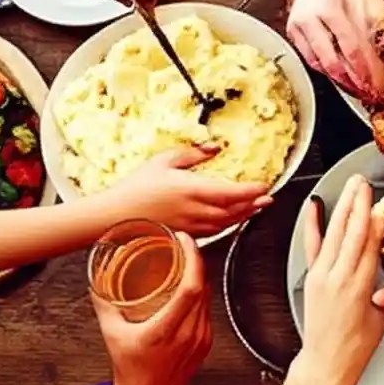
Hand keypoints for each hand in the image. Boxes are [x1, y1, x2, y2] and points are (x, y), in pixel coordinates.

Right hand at [92, 233, 211, 384]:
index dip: (193, 259)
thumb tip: (96, 281)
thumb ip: (103, 304)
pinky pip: (208, 310)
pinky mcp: (205, 343)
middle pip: (202, 286)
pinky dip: (200, 294)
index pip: (191, 288)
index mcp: (166, 330)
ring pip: (207, 297)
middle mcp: (188, 334)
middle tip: (185, 245)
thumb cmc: (131, 371)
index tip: (186, 243)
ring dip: (199, 276)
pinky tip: (192, 286)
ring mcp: (200, 339)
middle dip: (196, 260)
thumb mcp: (111, 333)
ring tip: (188, 260)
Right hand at [100, 144, 271, 236]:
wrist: (117, 216)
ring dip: (244, 215)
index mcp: (192, 189)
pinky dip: (228, 224)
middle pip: (234, 210)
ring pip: (226, 223)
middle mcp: (195, 210)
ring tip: (256, 207)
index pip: (231, 192)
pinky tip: (232, 218)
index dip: (251, 190)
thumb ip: (193, 154)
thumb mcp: (164, 161)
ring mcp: (192, 226)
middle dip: (253, 204)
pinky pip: (214, 231)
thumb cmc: (137, 188)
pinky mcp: (186, 236)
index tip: (264, 186)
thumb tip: (215, 148)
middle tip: (267, 198)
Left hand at [269, 175, 383, 384]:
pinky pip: (312, 245)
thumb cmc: (354, 348)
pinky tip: (314, 207)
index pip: (369, 245)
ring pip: (334, 234)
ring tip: (350, 187)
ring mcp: (321, 276)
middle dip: (358, 204)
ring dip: (343, 207)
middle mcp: (336, 278)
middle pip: (350, 232)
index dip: (377, 220)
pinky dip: (312, 225)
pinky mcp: (311, 278)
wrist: (325, 365)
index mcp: (358, 288)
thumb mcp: (381, 321)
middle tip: (364, 181)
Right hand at [286, 0, 383, 101]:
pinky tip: (342, 76)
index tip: (379, 88)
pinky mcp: (293, 31)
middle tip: (370, 95)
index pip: (351, 49)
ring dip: (340, 80)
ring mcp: (297, 26)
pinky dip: (326, 70)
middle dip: (354, 82)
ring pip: (320, 64)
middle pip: (333, 62)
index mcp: (328, 8)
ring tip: (358, 90)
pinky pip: (310, 58)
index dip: (366, 72)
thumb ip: (377, 28)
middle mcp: (308, 20)